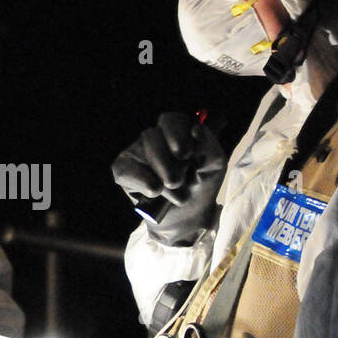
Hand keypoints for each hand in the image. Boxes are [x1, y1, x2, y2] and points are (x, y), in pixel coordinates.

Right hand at [112, 112, 226, 244]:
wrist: (188, 217)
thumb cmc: (200, 186)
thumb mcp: (214, 167)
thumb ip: (210, 147)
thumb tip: (196, 130)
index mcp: (177, 132)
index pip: (172, 120)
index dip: (176, 134)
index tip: (186, 155)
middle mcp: (155, 138)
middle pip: (152, 135)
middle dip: (167, 163)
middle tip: (178, 181)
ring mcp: (136, 152)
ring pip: (139, 152)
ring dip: (159, 176)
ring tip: (172, 191)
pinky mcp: (123, 169)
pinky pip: (125, 170)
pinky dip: (142, 182)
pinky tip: (154, 193)